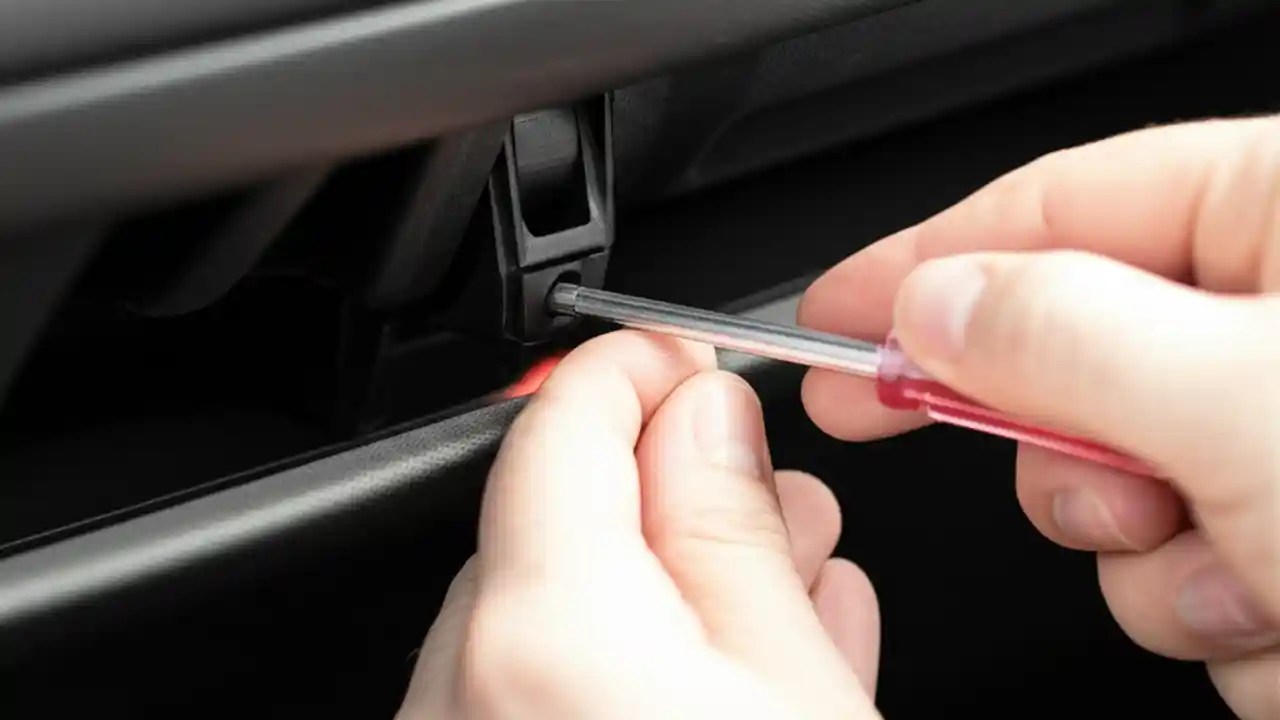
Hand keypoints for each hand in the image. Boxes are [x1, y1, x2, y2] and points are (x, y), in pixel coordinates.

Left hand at [396, 331, 880, 718]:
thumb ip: (735, 537)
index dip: (634, 369)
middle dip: (660, 490)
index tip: (685, 358)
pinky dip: (614, 665)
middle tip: (764, 487)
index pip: (558, 428)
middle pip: (545, 525)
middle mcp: (456, 701)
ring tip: (775, 586)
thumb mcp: (803, 695)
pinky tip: (719, 668)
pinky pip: (528, 696)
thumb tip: (707, 423)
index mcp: (541, 641)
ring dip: (652, 583)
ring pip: (542, 620)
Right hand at [799, 115, 1279, 717]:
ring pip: (1129, 498)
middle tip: (1108, 494)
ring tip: (1267, 583)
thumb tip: (932, 301)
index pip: (1053, 210)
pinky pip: (1196, 576)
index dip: (923, 263)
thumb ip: (1062, 334)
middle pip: (1076, 364)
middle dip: (1075, 457)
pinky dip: (1233, 623)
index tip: (831, 316)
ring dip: (1169, 566)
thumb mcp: (1248, 402)